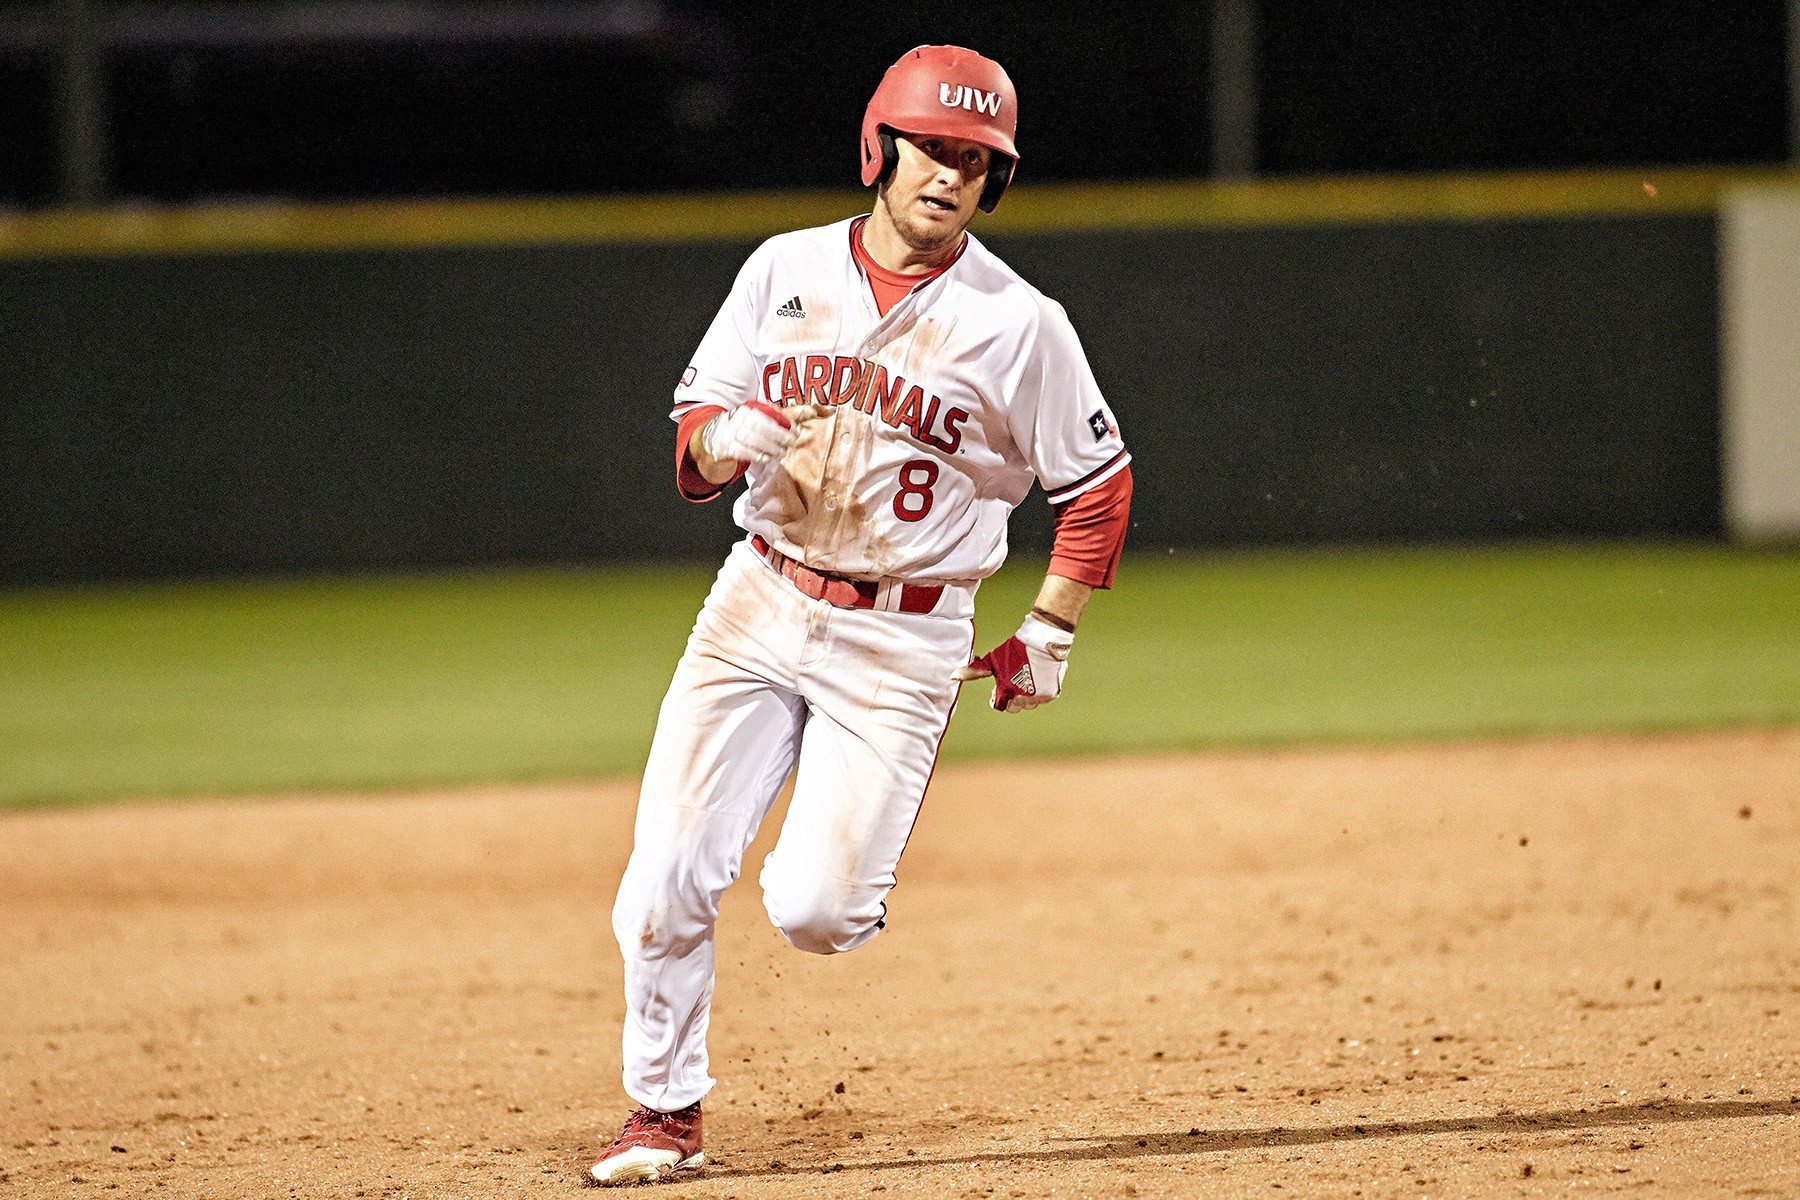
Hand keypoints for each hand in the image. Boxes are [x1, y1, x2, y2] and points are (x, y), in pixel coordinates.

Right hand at [702, 401, 819, 463]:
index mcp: (752, 407)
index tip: (796, 432)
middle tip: (790, 444)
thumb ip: (794, 415)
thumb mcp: (770, 417)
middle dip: (778, 437)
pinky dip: (757, 455)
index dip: (784, 423)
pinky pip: (743, 451)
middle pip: (760, 426)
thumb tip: (828, 410)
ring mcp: (732, 431)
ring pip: (752, 439)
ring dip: (769, 448)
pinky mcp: (729, 446)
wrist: (722, 435)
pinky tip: (767, 458)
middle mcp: (740, 417)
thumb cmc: (753, 426)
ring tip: (781, 453)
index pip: (769, 413)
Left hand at [955, 614, 1073, 712]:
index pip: (1001, 706)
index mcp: (1008, 691)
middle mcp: (1025, 697)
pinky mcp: (1052, 692)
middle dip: (1012, 697)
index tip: (999, 687)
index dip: (998, 697)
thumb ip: (974, 671)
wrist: (1043, 640)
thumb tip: (953, 676)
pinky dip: (1039, 691)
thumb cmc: (1015, 649)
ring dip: (1027, 696)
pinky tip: (1036, 678)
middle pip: (1016, 707)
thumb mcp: (993, 660)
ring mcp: (1040, 696)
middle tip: (1013, 681)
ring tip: (1024, 679)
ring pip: (1030, 704)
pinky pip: (1043, 698)